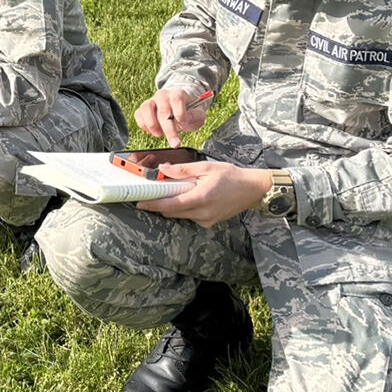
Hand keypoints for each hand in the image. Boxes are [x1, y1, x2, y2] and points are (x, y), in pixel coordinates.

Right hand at [136, 88, 210, 146]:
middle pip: (163, 111)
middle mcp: (162, 95)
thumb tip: (186, 119)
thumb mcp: (198, 114)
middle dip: (169, 130)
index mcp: (177, 93)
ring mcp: (151, 101)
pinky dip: (144, 126)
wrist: (178, 111)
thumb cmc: (188, 113)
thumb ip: (196, 115)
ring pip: (146, 109)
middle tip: (175, 143)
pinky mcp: (142, 109)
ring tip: (160, 135)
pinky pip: (138, 116)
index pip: (177, 99)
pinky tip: (154, 131)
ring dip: (153, 126)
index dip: (180, 113)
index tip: (184, 123)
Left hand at [136, 161, 271, 228]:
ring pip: (181, 215)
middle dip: (160, 204)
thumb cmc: (231, 176)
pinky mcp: (209, 223)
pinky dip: (185, 208)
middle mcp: (202, 213)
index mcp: (200, 198)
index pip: (169, 205)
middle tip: (152, 194)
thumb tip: (163, 169)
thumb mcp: (206, 168)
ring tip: (175, 191)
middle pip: (172, 212)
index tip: (140, 203)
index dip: (152, 204)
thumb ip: (183, 170)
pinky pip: (191, 217)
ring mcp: (206, 220)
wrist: (252, 189)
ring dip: (173, 205)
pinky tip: (191, 197)